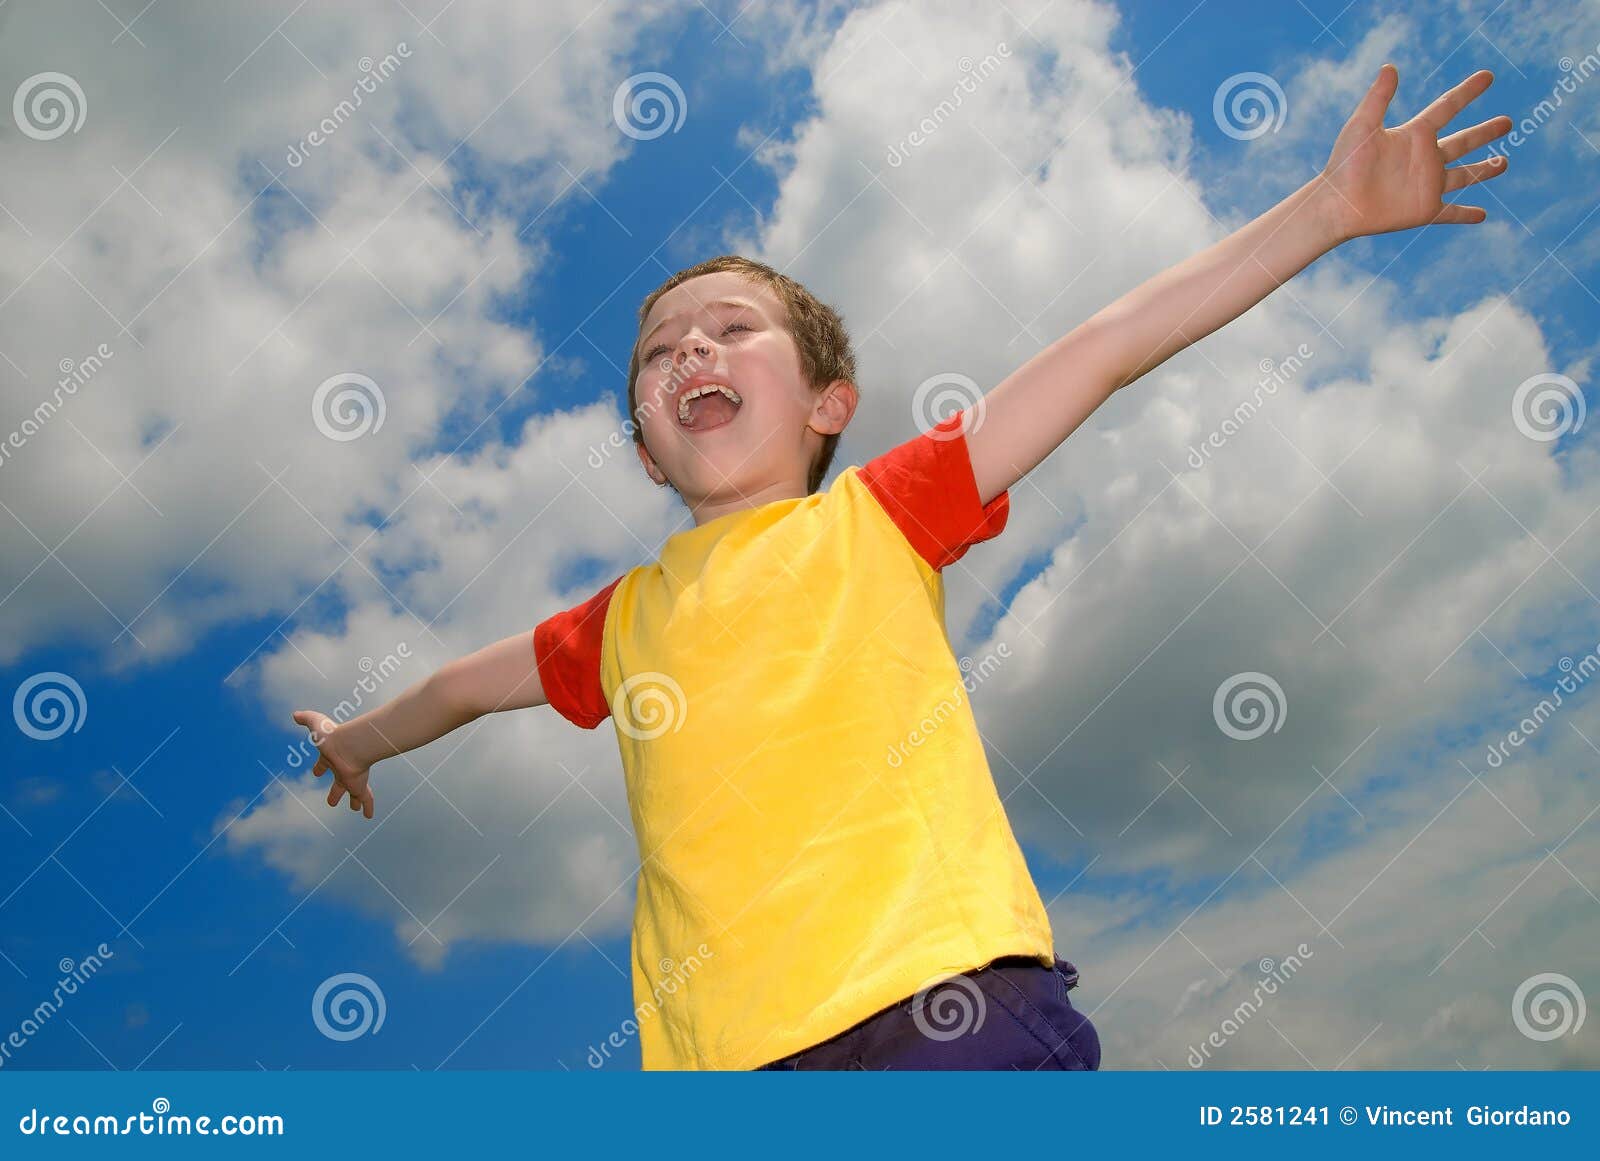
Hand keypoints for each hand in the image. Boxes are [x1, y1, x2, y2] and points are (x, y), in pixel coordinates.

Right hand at [291, 709, 375, 818]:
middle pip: (339, 783)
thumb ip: (307, 718)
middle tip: (333, 800)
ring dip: (355, 801)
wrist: (352, 744)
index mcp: (331, 758)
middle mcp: (342, 769)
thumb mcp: (316, 724)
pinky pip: (365, 799)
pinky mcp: (359, 785)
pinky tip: (369, 816)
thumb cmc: (333, 735)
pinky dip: (368, 807)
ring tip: (355, 808)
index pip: (323, 765)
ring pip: (354, 792)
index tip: (317, 772)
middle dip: (336, 791)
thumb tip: (295, 714)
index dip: (319, 768)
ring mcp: (351, 778)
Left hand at [1319, 64, 1510, 241]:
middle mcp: (1425, 158)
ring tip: (1504, 162)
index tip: (1488, 77)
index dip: (1468, 91)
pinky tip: (1482, 215)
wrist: (1336, 204)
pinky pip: (1451, 213)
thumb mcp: (1362, 125)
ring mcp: (1427, 185)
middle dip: (1485, 133)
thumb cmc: (1344, 163)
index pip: (1448, 107)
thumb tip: (1390, 66)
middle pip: (1463, 142)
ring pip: (1464, 175)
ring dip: (1485, 169)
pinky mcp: (1424, 210)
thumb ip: (1378, 97)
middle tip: (1507, 123)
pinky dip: (1467, 214)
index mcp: (1414, 135)